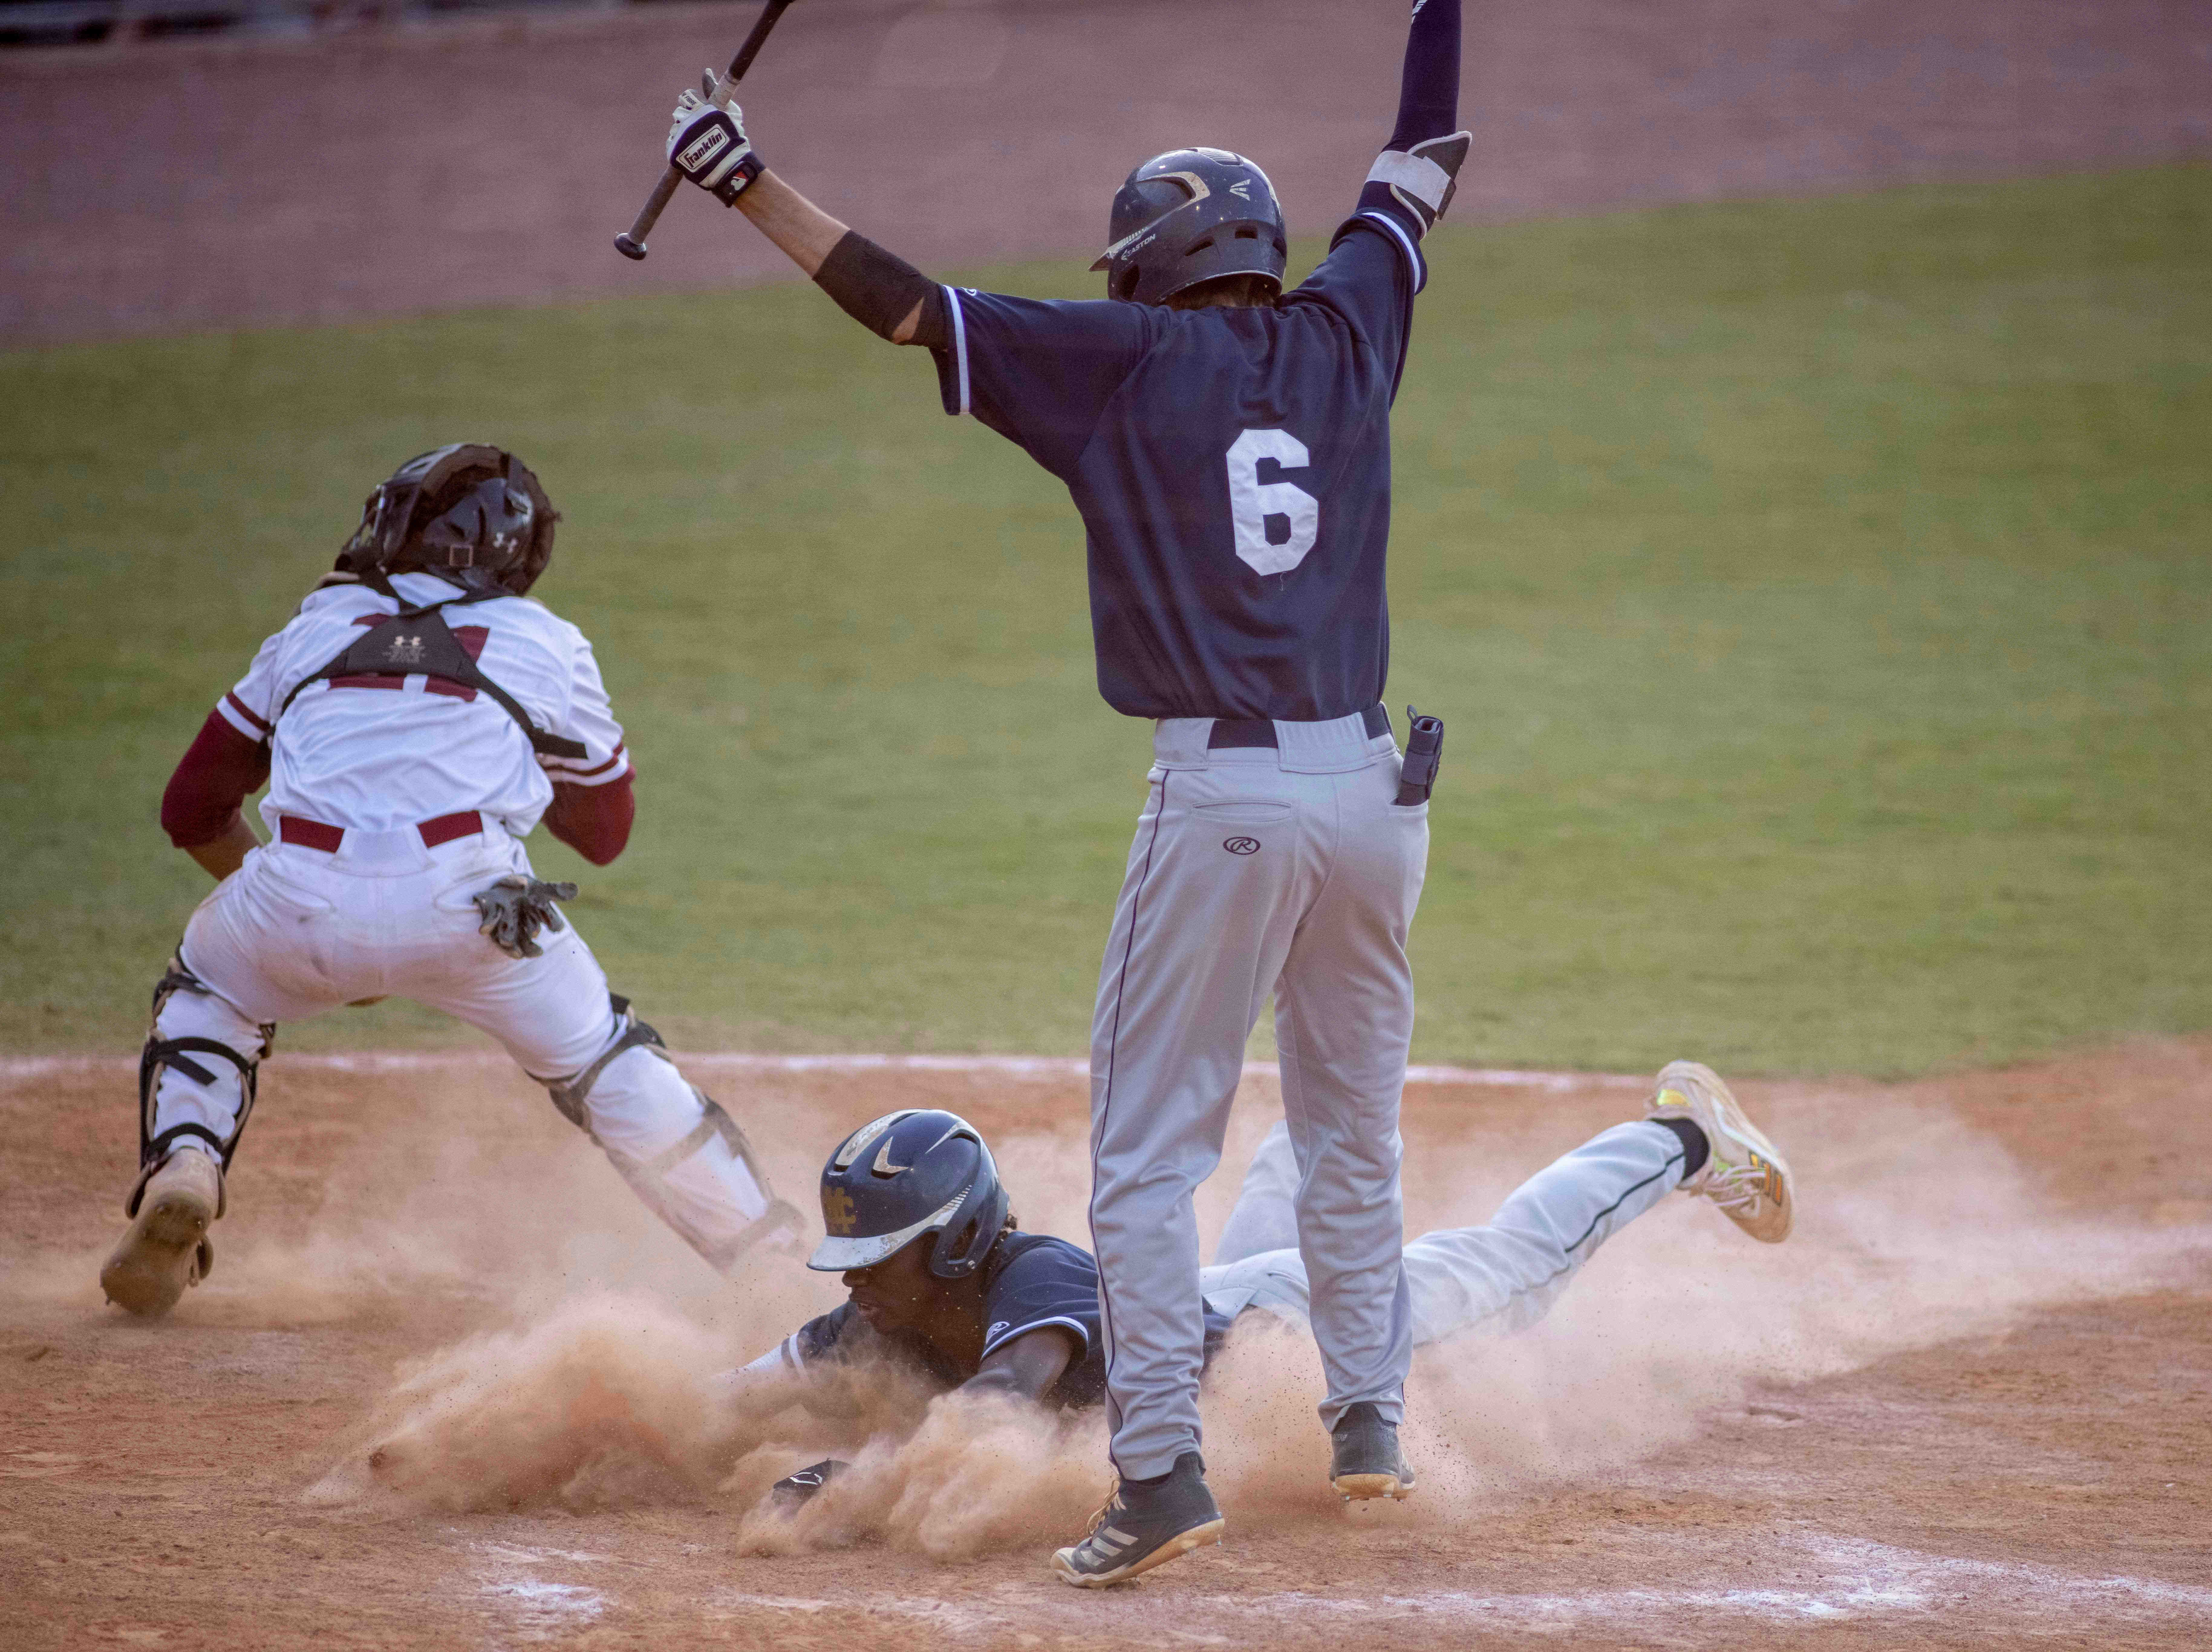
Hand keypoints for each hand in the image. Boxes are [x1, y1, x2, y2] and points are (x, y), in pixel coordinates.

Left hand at [667, 80, 762, 205]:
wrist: (730, 167)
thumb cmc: (734, 137)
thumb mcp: (729, 110)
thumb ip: (715, 89)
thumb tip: (706, 71)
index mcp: (699, 107)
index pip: (686, 97)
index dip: (693, 105)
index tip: (702, 114)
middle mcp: (687, 119)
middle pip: (678, 112)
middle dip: (688, 119)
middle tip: (701, 131)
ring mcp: (680, 136)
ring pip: (675, 128)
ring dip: (683, 134)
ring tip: (698, 144)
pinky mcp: (674, 151)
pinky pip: (671, 143)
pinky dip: (679, 147)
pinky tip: (692, 151)